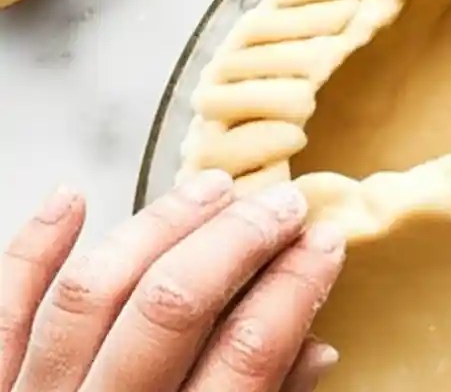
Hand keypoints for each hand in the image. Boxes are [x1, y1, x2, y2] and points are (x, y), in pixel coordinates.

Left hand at [0, 172, 344, 391]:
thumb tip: (317, 348)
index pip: (249, 354)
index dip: (296, 286)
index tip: (327, 240)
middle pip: (173, 307)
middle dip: (239, 240)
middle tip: (285, 203)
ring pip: (92, 292)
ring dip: (158, 225)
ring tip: (211, 189)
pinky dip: (31, 250)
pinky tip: (72, 199)